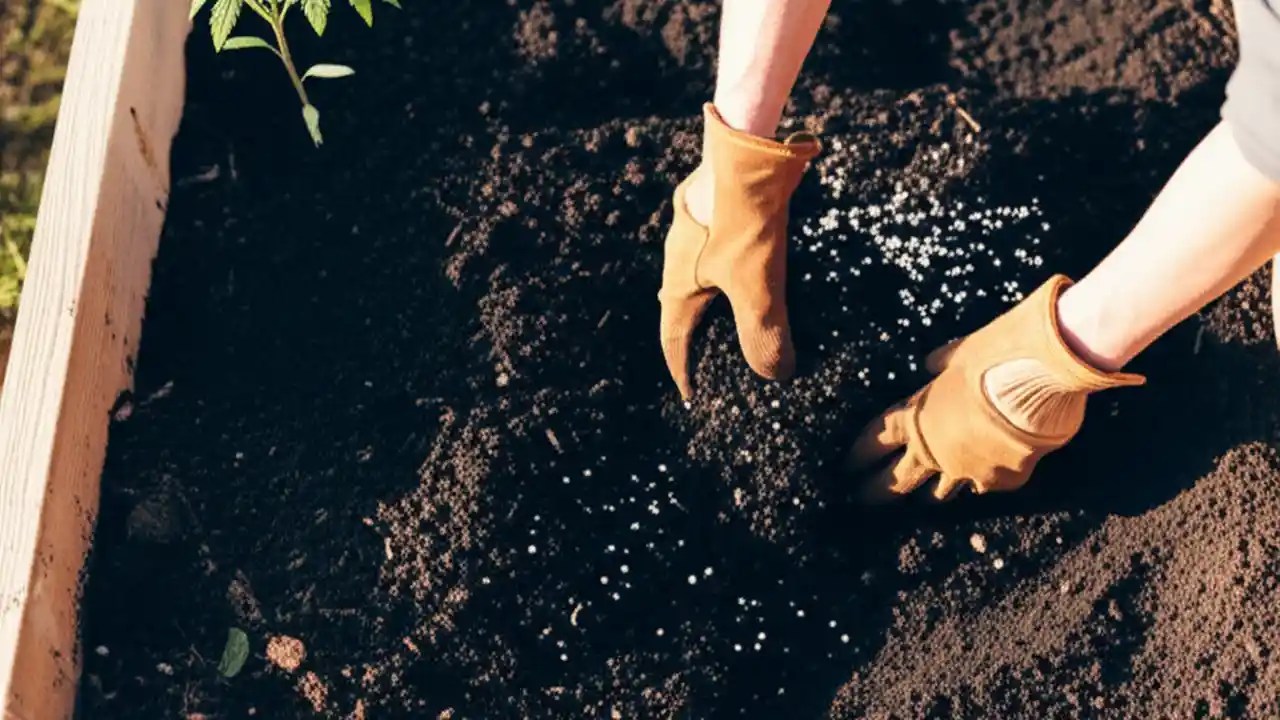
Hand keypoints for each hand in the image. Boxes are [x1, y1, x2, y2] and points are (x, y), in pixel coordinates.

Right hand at [659, 103, 819, 399]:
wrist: (748, 149)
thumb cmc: (746, 220)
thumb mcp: (759, 285)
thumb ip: (764, 333)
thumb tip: (775, 374)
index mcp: (679, 284)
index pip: (674, 340)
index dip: (684, 371)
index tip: (693, 396)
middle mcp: (677, 258)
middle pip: (683, 310)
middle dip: (699, 339)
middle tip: (718, 362)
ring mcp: (693, 231)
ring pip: (700, 279)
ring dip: (715, 304)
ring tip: (739, 321)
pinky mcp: (714, 209)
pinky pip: (718, 252)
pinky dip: (732, 273)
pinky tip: (756, 270)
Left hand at [849, 276, 1144, 500]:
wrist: (1038, 378)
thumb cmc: (994, 356)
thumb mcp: (960, 353)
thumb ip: (942, 365)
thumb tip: (931, 363)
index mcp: (916, 416)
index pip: (876, 440)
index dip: (860, 454)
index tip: (846, 467)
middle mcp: (934, 449)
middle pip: (897, 479)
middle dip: (878, 491)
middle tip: (861, 502)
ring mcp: (966, 470)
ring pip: (940, 492)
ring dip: (929, 496)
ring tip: (920, 504)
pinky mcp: (1001, 480)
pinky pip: (985, 486)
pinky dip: (982, 482)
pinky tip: (979, 486)